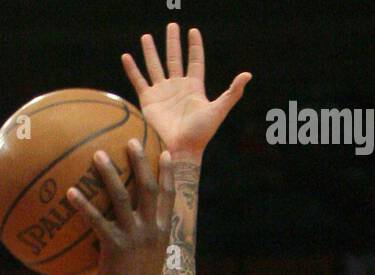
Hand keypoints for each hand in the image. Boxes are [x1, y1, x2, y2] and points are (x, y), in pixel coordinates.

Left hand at [68, 141, 173, 274]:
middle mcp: (151, 230)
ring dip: (110, 174)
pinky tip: (70, 193)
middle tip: (131, 139)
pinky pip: (97, 221)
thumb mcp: (145, 260)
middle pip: (148, 187)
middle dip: (141, 161)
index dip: (169, 173)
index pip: (169, 195)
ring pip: (123, 197)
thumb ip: (140, 239)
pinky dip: (84, 205)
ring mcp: (134, 237)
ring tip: (97, 154)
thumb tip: (121, 225)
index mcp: (162, 231)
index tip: (166, 152)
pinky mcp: (115, 248)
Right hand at [123, 24, 250, 157]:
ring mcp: (161, 93)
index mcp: (194, 87)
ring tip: (146, 36)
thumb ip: (232, 92)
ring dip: (150, 51)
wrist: (181, 150)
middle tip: (171, 25)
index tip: (193, 31)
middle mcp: (177, 87)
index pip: (194, 61)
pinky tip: (126, 56)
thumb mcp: (219, 110)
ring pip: (155, 66)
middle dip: (172, 42)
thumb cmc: (201, 133)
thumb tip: (248, 74)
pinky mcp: (148, 101)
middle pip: (174, 58)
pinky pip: (138, 81)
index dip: (195, 46)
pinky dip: (132, 69)